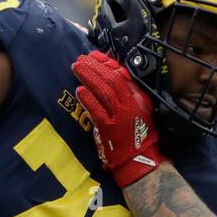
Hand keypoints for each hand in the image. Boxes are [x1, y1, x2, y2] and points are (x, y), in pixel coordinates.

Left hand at [71, 50, 165, 187]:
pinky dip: (88, 99)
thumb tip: (112, 77)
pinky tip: (79, 91)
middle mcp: (131, 104)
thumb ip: (128, 95)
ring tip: (77, 69)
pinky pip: (97, 110)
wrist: (139, 160)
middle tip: (81, 59)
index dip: (106, 63)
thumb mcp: (139, 110)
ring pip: (104, 91)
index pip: (121, 74)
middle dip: (95, 67)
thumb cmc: (138, 137)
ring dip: (89, 78)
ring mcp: (120, 116)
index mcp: (138, 97)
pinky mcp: (110, 129)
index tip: (94, 56)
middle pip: (111, 79)